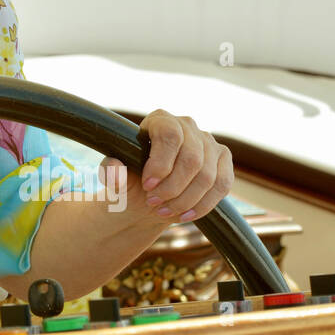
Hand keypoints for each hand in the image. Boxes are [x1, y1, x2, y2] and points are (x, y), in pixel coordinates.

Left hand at [100, 109, 232, 224]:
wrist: (149, 195)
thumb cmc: (131, 180)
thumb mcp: (115, 176)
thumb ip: (111, 171)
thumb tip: (115, 170)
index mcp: (160, 119)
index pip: (169, 135)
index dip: (161, 163)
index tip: (147, 186)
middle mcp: (188, 125)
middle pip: (191, 159)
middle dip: (172, 188)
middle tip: (153, 202)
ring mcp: (209, 142)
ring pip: (207, 176)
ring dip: (186, 199)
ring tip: (164, 211)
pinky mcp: (223, 160)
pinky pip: (222, 186)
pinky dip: (204, 205)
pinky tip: (185, 214)